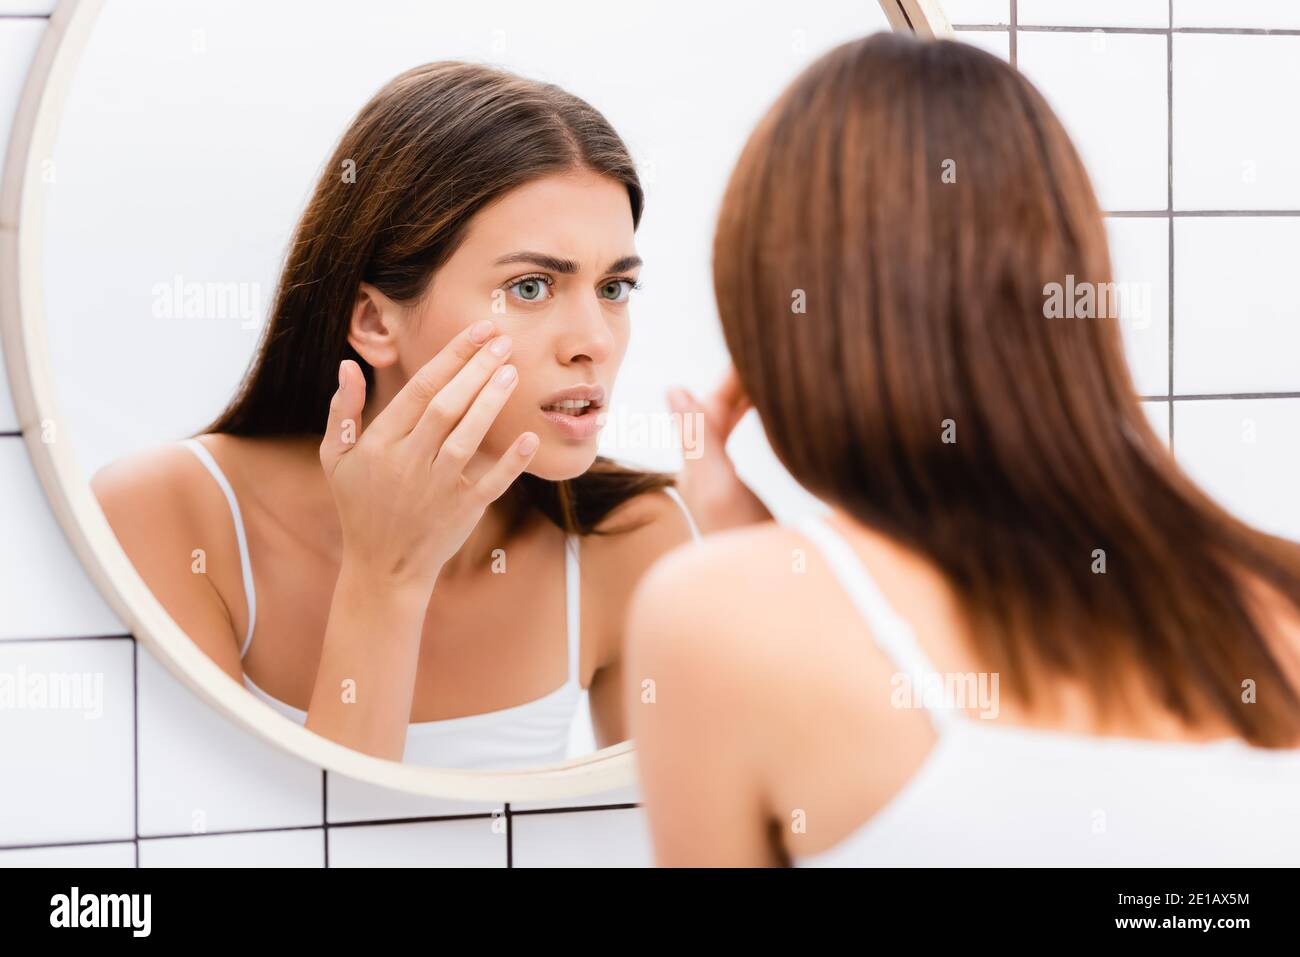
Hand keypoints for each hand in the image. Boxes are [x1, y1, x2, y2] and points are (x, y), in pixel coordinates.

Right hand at [320, 320, 538, 593]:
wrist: (383, 567)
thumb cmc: (360, 505)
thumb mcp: (337, 459)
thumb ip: (342, 411)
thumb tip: (347, 365)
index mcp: (380, 443)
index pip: (419, 390)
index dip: (451, 357)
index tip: (477, 331)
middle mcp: (409, 462)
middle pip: (447, 406)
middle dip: (477, 369)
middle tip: (503, 339)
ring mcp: (437, 488)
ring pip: (467, 438)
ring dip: (491, 402)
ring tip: (513, 370)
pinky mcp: (463, 511)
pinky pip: (491, 483)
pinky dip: (510, 462)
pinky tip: (529, 437)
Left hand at [668, 366, 771, 533]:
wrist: (761, 585)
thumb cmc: (739, 536)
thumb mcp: (720, 483)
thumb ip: (699, 437)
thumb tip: (672, 387)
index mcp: (695, 464)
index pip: (710, 407)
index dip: (732, 380)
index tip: (756, 352)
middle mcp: (703, 470)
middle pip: (716, 414)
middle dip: (738, 385)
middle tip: (767, 356)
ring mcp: (719, 483)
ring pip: (726, 427)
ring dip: (743, 400)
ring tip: (767, 378)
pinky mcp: (737, 495)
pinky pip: (736, 444)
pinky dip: (747, 422)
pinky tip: (759, 418)